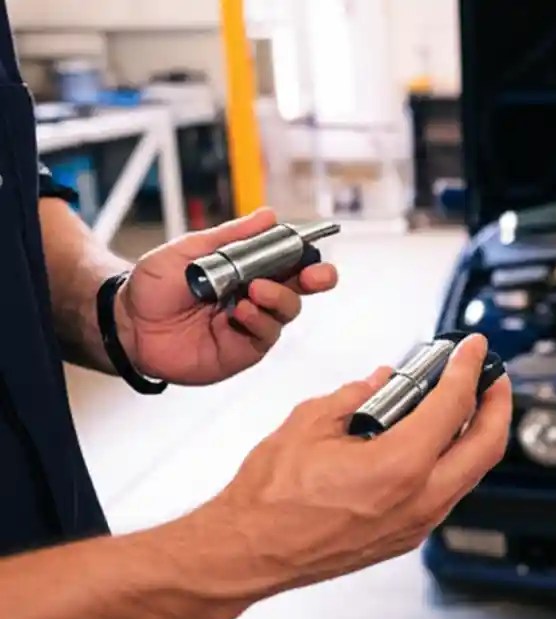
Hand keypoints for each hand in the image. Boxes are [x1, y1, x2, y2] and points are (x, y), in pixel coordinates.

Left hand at [116, 208, 338, 384]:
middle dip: (314, 281)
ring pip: (285, 313)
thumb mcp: (190, 249)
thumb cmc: (154, 285)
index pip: (289, 265)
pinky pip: (263, 337)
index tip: (316, 253)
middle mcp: (254, 299)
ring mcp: (249, 326)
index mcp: (247, 272)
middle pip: (299, 291)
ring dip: (278, 300)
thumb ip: (231, 236)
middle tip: (315, 276)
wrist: (125, 321)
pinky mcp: (239, 351)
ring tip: (253, 291)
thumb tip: (268, 215)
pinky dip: (258, 322)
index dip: (309, 260)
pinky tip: (241, 312)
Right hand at [190, 334, 511, 596]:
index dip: (469, 368)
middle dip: (497, 404)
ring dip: (476, 434)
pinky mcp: (407, 536)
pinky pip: (447, 492)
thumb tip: (381, 381)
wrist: (247, 553)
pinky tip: (433, 440)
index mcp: (400, 466)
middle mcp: (419, 500)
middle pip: (487, 445)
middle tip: (492, 377)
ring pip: (471, 472)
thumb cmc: (269, 499)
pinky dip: (451, 460)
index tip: (474, 349)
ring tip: (464, 404)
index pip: (454, 404)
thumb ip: (356, 396)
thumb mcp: (310, 422)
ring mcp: (417, 524)